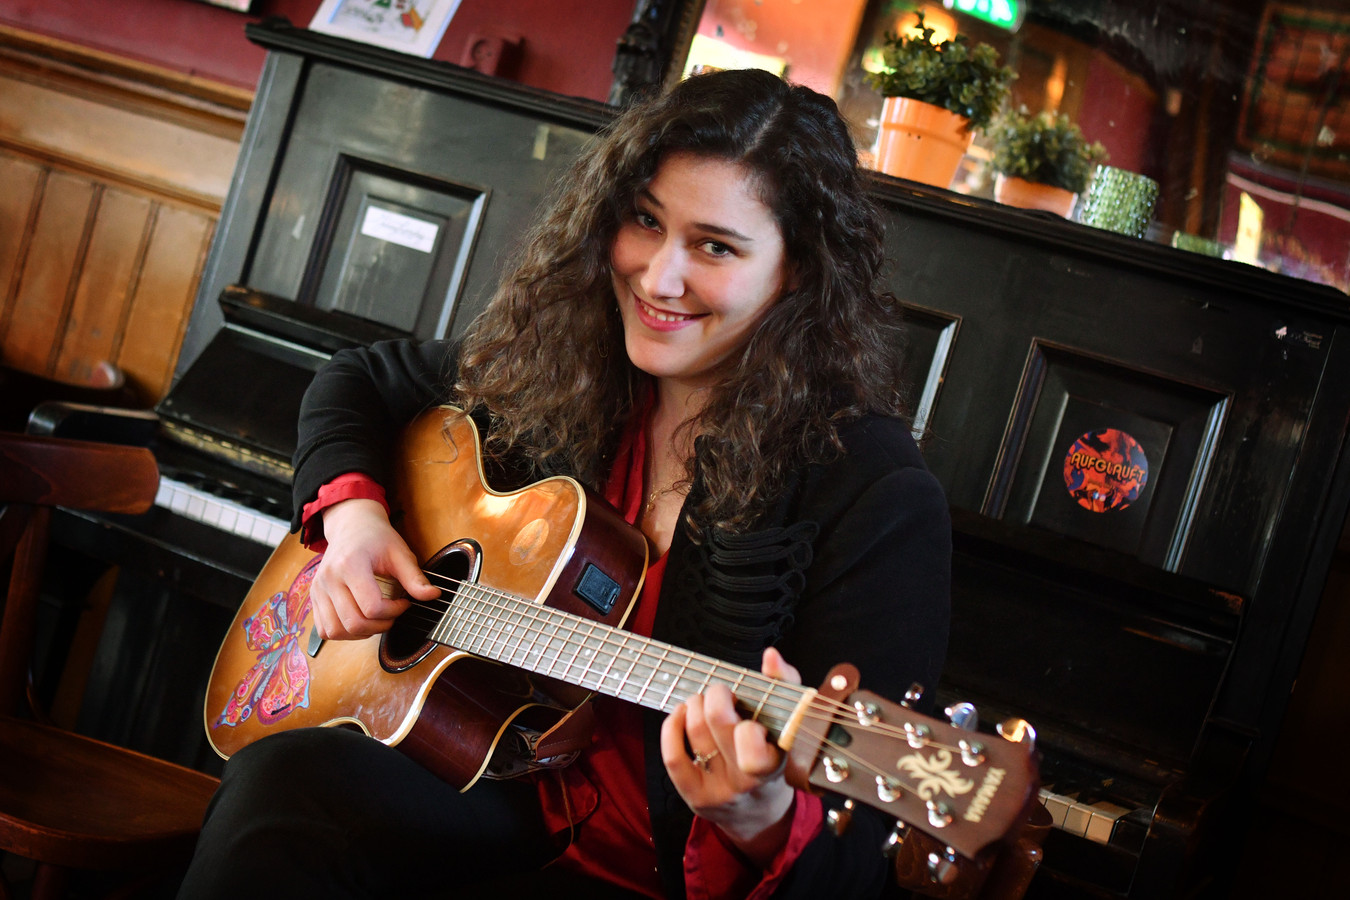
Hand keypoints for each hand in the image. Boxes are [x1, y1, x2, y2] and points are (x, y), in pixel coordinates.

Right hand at [308, 498, 439, 639]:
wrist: (351, 526)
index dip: (393, 612)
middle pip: (354, 623)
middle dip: (380, 625)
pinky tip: (360, 620)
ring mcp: (318, 589)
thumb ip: (415, 577)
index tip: (404, 603)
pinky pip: (325, 630)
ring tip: (377, 619)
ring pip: (336, 631)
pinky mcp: (314, 597)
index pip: (372, 607)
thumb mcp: (400, 553)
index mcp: (350, 565)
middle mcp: (329, 579)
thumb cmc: (377, 538)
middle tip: (393, 613)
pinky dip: (344, 633)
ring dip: (361, 633)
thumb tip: (434, 595)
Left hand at [660, 646, 801, 866]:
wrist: (761, 813)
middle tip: (722, 694)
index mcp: (776, 762)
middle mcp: (747, 781)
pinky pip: (673, 757)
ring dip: (695, 704)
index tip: (746, 708)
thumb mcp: (788, 725)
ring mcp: (719, 790)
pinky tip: (680, 715)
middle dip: (716, 695)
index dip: (744, 718)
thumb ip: (784, 685)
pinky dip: (672, 726)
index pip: (752, 740)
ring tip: (702, 702)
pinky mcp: (695, 796)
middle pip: (718, 721)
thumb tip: (771, 656)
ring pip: (695, 731)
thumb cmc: (774, 757)